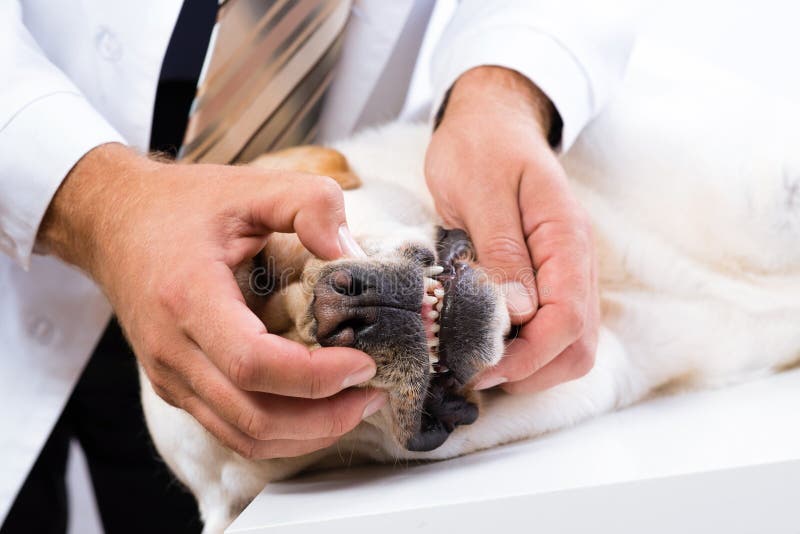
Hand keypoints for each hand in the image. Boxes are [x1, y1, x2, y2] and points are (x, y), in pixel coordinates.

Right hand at [39, 143, 386, 458]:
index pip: (253, 363)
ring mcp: (170, 375)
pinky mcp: (176, 386)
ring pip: (243, 436)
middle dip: (325, 418)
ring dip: (307, 433)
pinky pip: (231, 429)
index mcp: (188, 297)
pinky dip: (281, 431)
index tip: (364, 363)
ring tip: (355, 406)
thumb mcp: (250, 187)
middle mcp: (173, 349)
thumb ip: (308, 203)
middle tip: (373, 393)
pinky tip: (317, 407)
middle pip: (253, 417)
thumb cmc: (183, 206)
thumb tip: (348, 251)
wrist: (113, 223)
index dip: (315, 376)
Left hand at [425, 66, 598, 393]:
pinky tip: (485, 347)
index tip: (480, 366)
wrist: (490, 121)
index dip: (527, 355)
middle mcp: (574, 263)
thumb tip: (517, 313)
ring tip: (477, 365)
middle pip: (577, 346)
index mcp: (565, 239)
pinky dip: (522, 352)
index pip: (567, 319)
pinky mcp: (544, 279)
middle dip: (531, 371)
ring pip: (568, 346)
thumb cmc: (481, 147)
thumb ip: (501, 249)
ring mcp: (562, 273)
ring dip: (528, 368)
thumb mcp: (481, 190)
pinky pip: (548, 330)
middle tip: (476, 373)